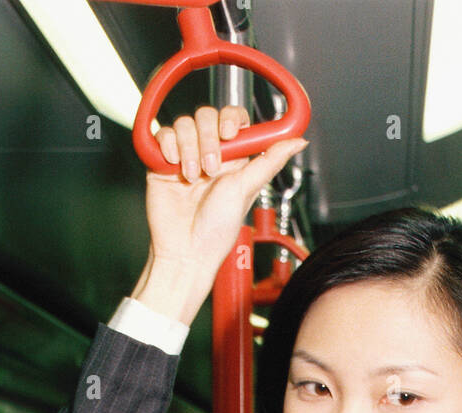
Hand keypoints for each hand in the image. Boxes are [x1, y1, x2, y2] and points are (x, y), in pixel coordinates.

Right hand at [131, 106, 306, 323]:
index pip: (233, 118)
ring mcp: (186, 155)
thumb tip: (299, 141)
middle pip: (207, 116)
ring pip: (185, 124)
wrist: (186, 247)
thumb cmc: (218, 229)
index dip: (231, 119)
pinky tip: (174, 167)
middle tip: (210, 169)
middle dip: (209, 140)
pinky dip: (169, 146)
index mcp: (234, 159)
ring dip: (189, 148)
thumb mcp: (248, 188)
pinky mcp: (162, 161)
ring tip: (192, 177)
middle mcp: (210, 153)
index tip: (230, 134)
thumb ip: (271, 161)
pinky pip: (164, 134)